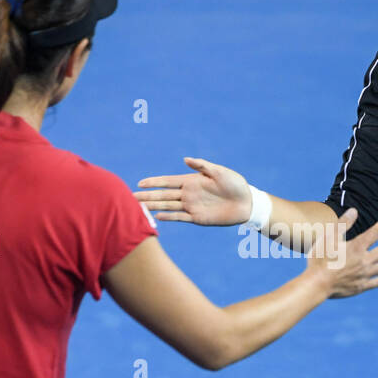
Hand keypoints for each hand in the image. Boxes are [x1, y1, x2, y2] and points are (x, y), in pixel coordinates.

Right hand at [135, 158, 251, 225]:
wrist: (246, 203)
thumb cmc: (235, 184)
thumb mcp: (219, 171)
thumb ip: (202, 166)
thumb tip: (185, 159)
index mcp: (191, 181)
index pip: (168, 181)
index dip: (154, 182)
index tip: (139, 183)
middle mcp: (188, 194)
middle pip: (163, 195)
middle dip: (147, 196)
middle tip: (131, 198)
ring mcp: (191, 206)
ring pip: (168, 206)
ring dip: (153, 207)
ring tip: (138, 208)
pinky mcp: (197, 218)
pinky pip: (179, 217)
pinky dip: (169, 217)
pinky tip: (157, 217)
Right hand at [307, 209, 377, 298]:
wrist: (317, 284)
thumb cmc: (320, 259)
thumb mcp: (328, 237)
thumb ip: (343, 224)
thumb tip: (354, 210)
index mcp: (356, 247)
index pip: (374, 233)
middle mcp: (364, 260)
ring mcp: (364, 274)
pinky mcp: (361, 286)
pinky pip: (377, 282)